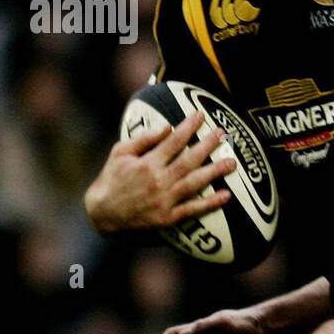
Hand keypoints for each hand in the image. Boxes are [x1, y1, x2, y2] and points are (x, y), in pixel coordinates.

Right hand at [84, 111, 235, 234]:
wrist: (102, 214)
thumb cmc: (111, 179)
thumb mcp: (120, 153)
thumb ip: (144, 139)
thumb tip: (167, 126)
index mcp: (147, 163)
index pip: (173, 141)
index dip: (189, 127)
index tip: (201, 115)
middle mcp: (158, 181)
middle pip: (189, 160)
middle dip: (208, 145)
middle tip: (223, 133)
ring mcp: (164, 200)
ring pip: (194, 183)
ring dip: (215, 172)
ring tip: (232, 162)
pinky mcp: (168, 217)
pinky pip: (193, 209)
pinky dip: (210, 203)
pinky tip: (226, 195)